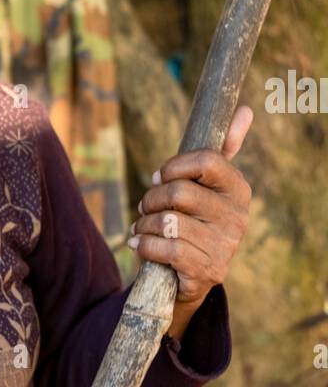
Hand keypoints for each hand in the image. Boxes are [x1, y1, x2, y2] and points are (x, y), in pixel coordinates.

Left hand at [129, 105, 252, 338]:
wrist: (190, 276)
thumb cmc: (194, 221)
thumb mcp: (207, 186)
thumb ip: (223, 149)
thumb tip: (246, 110)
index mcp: (239, 190)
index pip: (206, 160)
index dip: (174, 166)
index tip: (159, 176)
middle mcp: (238, 217)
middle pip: (179, 191)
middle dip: (151, 198)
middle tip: (145, 206)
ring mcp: (225, 245)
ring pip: (168, 221)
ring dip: (144, 224)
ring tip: (142, 228)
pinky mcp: (207, 270)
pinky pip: (165, 248)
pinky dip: (144, 245)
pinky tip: (139, 245)